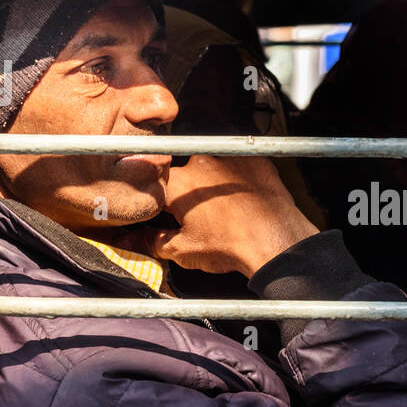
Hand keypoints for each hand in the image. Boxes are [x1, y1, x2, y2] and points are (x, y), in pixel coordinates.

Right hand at [145, 155, 317, 276]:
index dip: (160, 203)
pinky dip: (238, 179)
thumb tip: (130, 240)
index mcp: (179, 182)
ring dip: (213, 185)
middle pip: (185, 175)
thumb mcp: (184, 249)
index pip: (156, 186)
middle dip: (189, 194)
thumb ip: (150, 241)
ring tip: (226, 210)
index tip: (167, 215)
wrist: (275, 242)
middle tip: (201, 218)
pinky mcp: (254, 158)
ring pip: (212, 168)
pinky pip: (238, 165)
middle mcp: (202, 162)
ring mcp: (229, 157)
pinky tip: (242, 199)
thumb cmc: (232, 245)